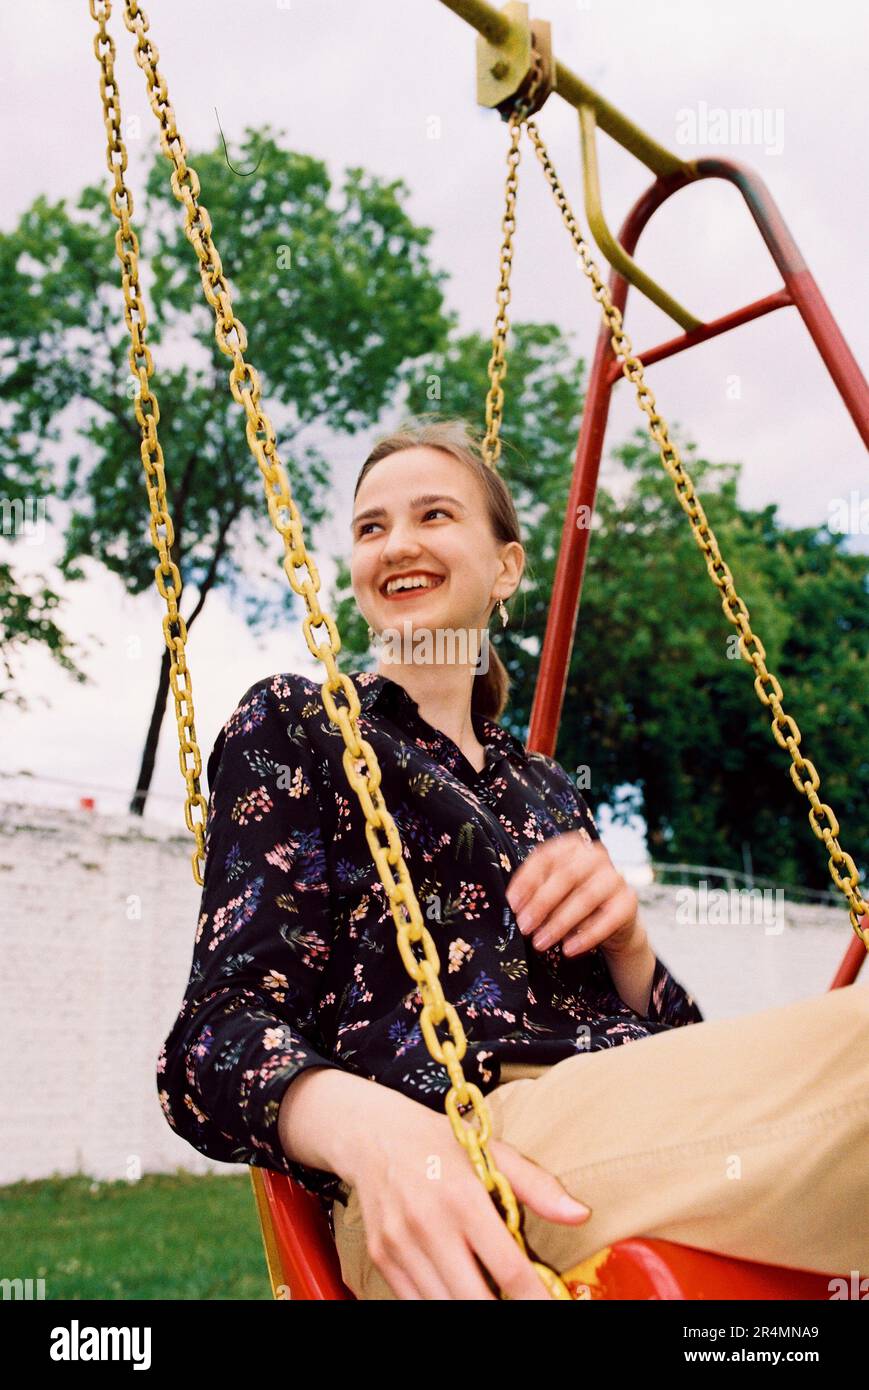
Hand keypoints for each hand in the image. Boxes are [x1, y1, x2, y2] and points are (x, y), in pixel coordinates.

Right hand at [345, 1091, 591, 1299]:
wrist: (372, 1135)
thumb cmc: (439, 1143)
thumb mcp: (492, 1152)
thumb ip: (538, 1186)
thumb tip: (581, 1215)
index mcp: (463, 1198)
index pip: (508, 1268)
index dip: (535, 1299)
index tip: (551, 1307)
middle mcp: (429, 1225)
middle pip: (474, 1299)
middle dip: (504, 1311)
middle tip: (523, 1305)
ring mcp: (400, 1246)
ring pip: (443, 1307)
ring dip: (472, 1308)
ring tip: (491, 1294)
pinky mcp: (381, 1258)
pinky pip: (414, 1302)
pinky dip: (441, 1304)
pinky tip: (460, 1290)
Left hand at [506, 834, 640, 958]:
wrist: (612, 921)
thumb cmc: (572, 900)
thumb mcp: (552, 892)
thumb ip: (535, 891)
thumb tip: (515, 906)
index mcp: (572, 846)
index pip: (546, 856)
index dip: (527, 880)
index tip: (512, 904)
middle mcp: (596, 856)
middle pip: (565, 876)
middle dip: (541, 904)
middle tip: (524, 926)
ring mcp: (615, 877)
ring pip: (585, 898)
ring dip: (559, 923)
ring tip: (540, 943)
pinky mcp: (628, 902)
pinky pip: (607, 920)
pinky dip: (585, 937)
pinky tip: (568, 950)